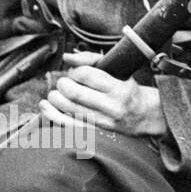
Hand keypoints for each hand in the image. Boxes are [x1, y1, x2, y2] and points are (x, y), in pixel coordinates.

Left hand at [39, 51, 168, 136]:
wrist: (144, 116)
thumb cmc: (126, 89)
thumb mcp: (116, 70)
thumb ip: (90, 59)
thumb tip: (67, 58)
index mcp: (117, 89)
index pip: (86, 74)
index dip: (75, 71)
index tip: (76, 73)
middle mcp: (110, 107)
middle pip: (73, 92)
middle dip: (63, 84)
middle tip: (66, 83)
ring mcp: (102, 122)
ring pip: (67, 108)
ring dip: (56, 97)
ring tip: (59, 94)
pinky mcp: (94, 133)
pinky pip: (66, 124)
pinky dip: (51, 114)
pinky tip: (46, 105)